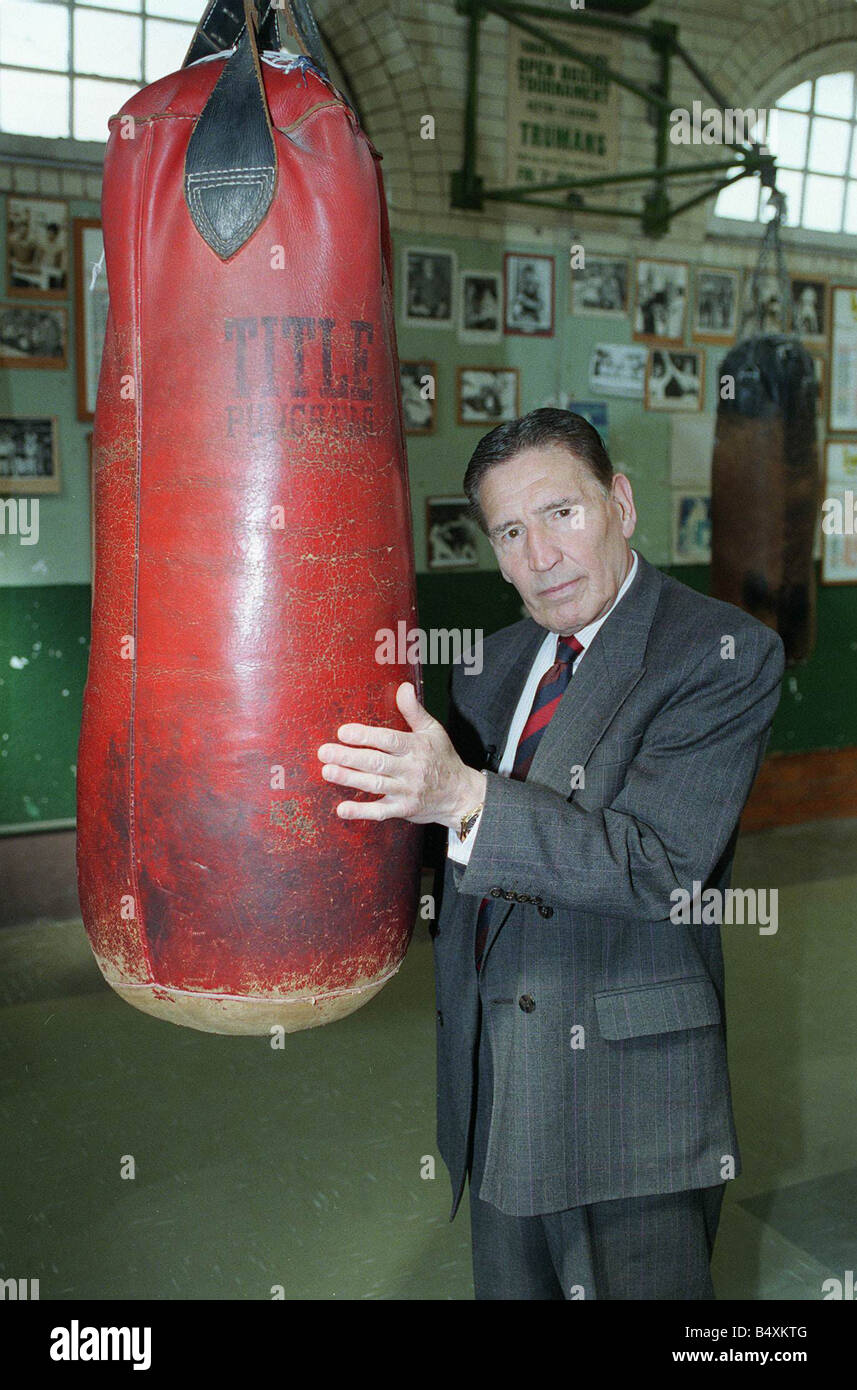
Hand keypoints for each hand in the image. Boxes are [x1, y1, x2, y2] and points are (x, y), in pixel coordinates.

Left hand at [317, 682, 486, 828]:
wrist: (460, 795)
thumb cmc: (442, 759)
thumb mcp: (433, 731)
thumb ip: (414, 710)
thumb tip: (403, 686)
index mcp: (416, 747)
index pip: (388, 740)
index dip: (365, 736)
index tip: (343, 732)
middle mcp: (410, 769)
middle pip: (377, 762)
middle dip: (349, 756)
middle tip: (324, 751)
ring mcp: (407, 791)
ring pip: (375, 784)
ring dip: (350, 779)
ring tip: (327, 771)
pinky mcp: (403, 809)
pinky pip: (380, 812)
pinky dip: (361, 812)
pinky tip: (342, 810)